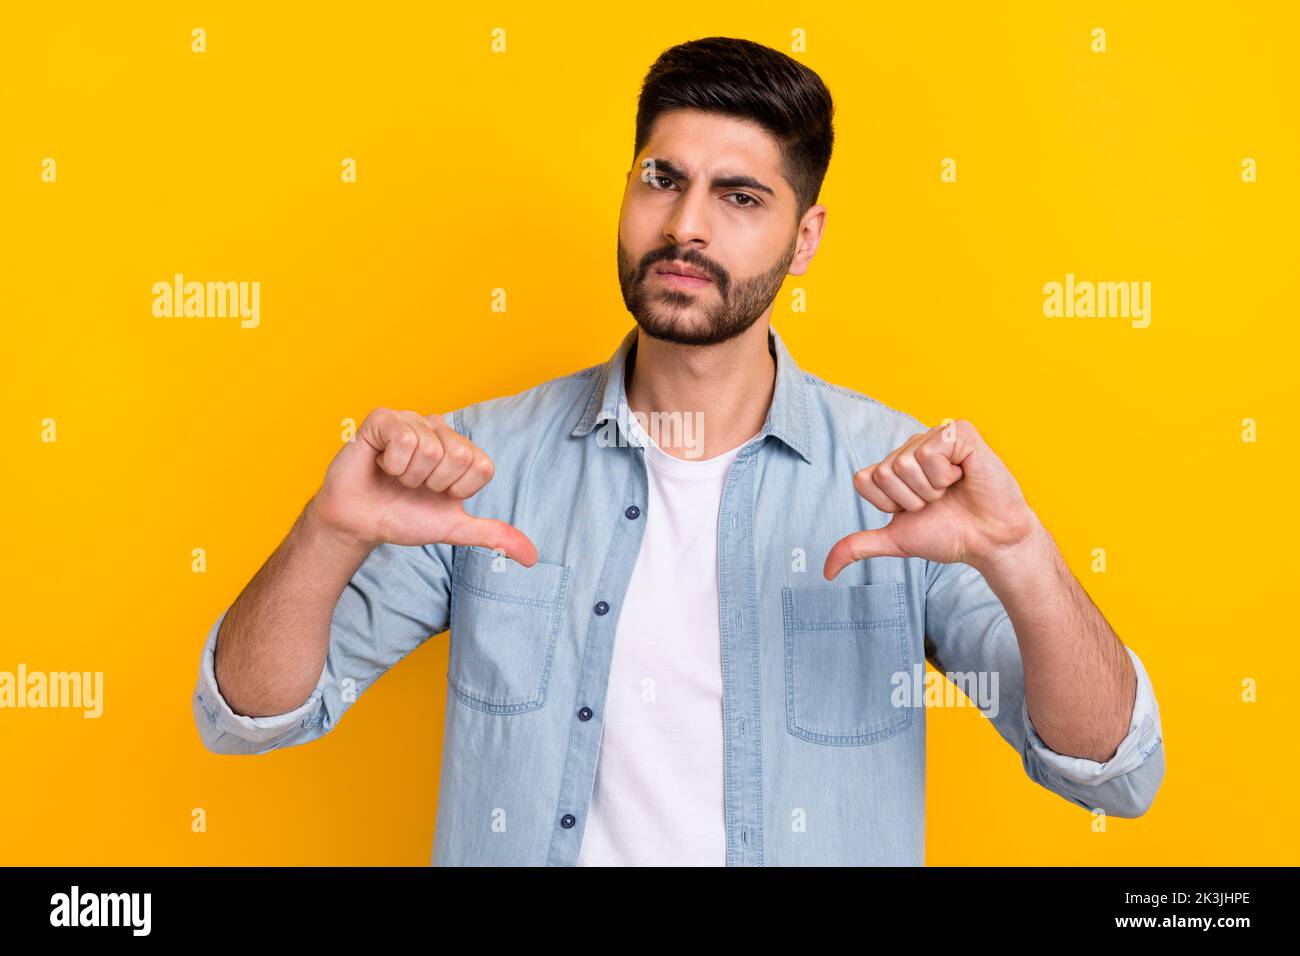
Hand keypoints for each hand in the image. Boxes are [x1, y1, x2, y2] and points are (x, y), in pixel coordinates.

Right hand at [308, 407, 537, 565]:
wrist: (360, 524)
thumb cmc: (404, 518)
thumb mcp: (454, 529)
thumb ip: (494, 535)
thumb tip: (532, 557)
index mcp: (461, 450)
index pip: (482, 466)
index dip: (458, 490)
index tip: (436, 495)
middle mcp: (439, 429)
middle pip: (458, 454)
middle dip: (433, 483)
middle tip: (413, 486)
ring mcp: (411, 420)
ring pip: (429, 448)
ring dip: (409, 475)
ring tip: (395, 476)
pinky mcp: (382, 418)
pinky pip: (402, 438)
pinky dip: (391, 463)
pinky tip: (380, 463)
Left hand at [823, 419, 1038, 579]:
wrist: (989, 541)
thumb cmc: (949, 535)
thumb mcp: (896, 540)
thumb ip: (858, 546)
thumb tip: (825, 571)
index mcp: (893, 467)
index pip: (864, 480)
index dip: (888, 504)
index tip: (915, 511)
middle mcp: (911, 447)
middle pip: (884, 472)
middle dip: (912, 498)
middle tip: (939, 501)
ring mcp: (934, 436)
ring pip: (905, 462)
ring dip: (931, 488)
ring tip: (953, 490)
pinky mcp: (959, 431)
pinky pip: (932, 450)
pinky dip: (947, 473)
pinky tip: (964, 475)